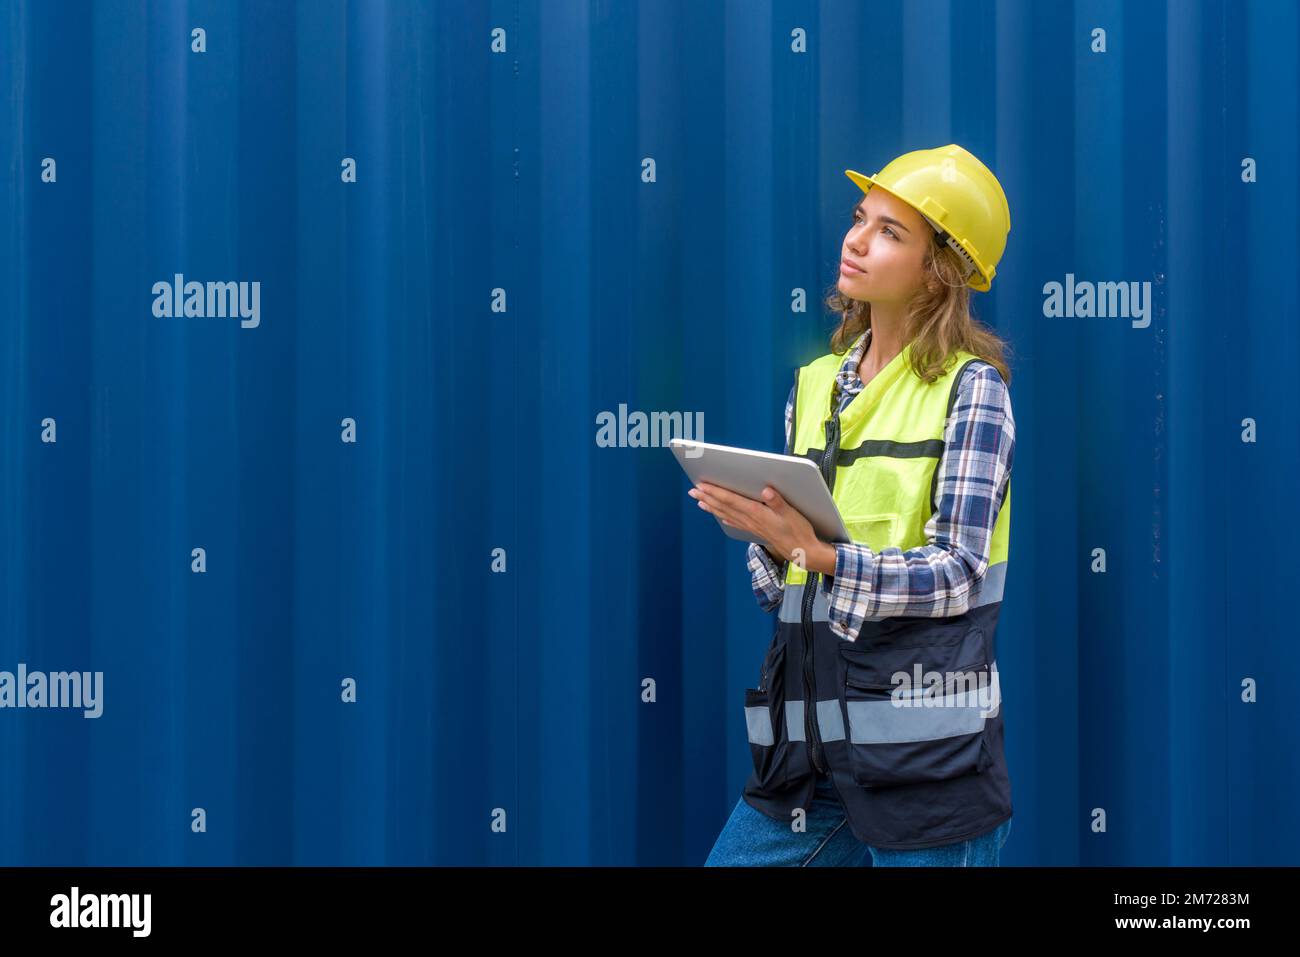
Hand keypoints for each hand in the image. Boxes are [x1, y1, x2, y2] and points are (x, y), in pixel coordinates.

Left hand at [687, 483, 836, 574]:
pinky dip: (724, 518)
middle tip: (693, 491)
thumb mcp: (792, 514)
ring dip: (712, 507)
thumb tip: (767, 490)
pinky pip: (735, 523)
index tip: (702, 486)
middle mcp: (751, 520)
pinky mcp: (756, 531)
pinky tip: (719, 516)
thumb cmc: (799, 531)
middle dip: (708, 498)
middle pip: (725, 507)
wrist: (803, 552)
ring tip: (700, 501)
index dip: (716, 492)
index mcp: (757, 513)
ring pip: (727, 515)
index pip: (732, 500)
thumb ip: (778, 502)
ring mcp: (752, 527)